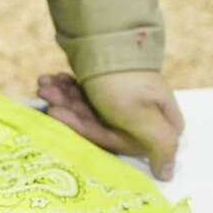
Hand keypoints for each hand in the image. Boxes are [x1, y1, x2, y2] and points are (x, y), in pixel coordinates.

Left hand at [38, 70, 183, 180]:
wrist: (114, 35)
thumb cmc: (126, 83)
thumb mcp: (143, 117)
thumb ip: (158, 145)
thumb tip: (168, 176)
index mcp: (155, 126)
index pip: (113, 141)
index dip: (83, 130)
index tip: (57, 114)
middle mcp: (142, 116)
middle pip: (97, 123)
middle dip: (68, 108)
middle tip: (44, 93)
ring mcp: (125, 101)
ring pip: (87, 108)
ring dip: (63, 96)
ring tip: (44, 83)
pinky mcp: (111, 88)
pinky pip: (86, 94)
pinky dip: (68, 88)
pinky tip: (52, 79)